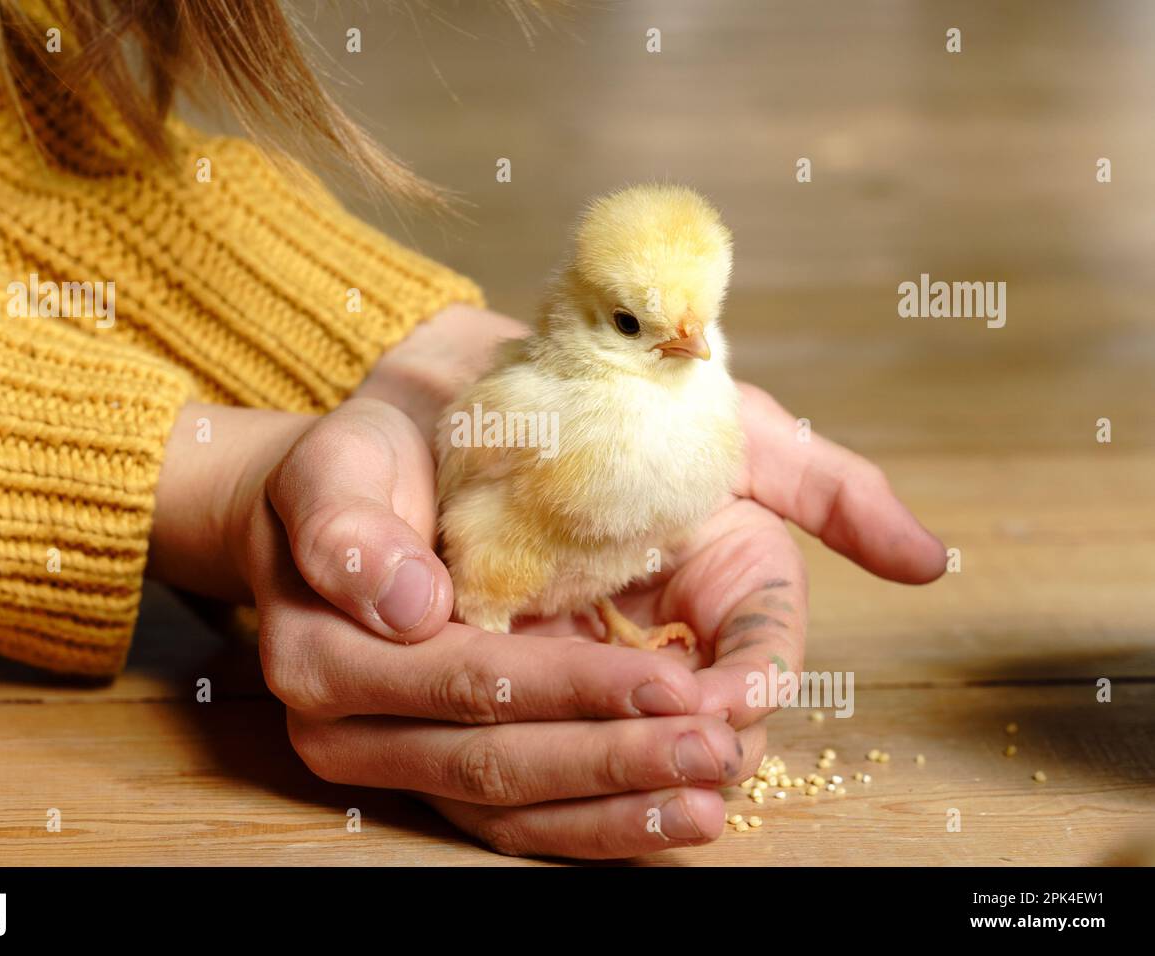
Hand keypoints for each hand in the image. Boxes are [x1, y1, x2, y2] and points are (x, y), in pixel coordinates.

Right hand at [243, 398, 746, 857]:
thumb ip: (349, 530)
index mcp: (320, 658)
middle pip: (495, 760)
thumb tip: (410, 605)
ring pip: (512, 807)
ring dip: (620, 806)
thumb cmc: (353, 471)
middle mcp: (347, 731)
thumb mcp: (335, 467)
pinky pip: (518, 819)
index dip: (570, 689)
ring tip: (712, 793)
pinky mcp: (436, 777)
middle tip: (715, 748)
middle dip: (614, 758)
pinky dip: (601, 824)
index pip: (465, 681)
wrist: (340, 505)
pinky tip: (675, 813)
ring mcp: (395, 762)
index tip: (671, 681)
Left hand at [513, 382, 946, 733]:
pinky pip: (539, 716)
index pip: (763, 668)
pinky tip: (526, 731)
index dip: (748, 693)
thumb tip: (933, 564)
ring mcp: (603, 652)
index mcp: (738, 595)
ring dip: (618, 753)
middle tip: (654, 740)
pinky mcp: (527, 654)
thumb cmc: (656, 403)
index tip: (721, 702)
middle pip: (703, 727)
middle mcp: (679, 636)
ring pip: (625, 740)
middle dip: (690, 743)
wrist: (535, 384)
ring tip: (590, 746)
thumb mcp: (751, 438)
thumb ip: (837, 493)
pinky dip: (540, 729)